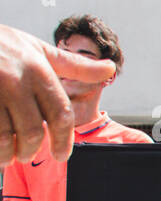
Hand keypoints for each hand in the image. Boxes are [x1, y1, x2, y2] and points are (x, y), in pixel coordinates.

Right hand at [0, 24, 116, 162]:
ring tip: (10, 157)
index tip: (61, 156)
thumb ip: (75, 65)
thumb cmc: (3, 43)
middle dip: (32, 149)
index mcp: (38, 71)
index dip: (63, 141)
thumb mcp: (40, 49)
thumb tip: (110, 69)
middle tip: (29, 155)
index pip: (60, 114)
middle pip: (32, 130)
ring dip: (9, 153)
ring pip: (5, 136)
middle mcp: (16, 81)